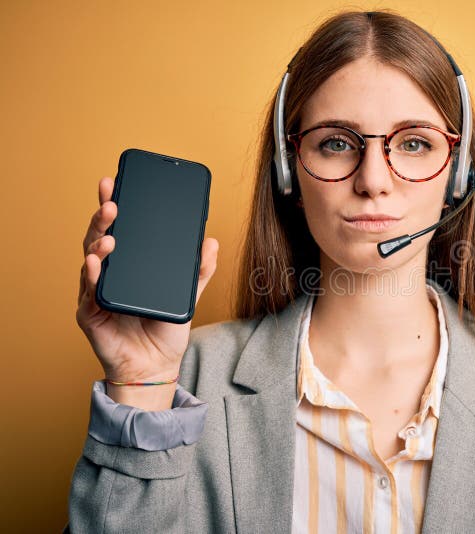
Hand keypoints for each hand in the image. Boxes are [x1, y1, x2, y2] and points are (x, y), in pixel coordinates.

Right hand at [76, 176, 218, 383]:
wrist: (155, 366)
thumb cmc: (164, 329)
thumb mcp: (188, 295)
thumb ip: (199, 270)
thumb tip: (211, 242)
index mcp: (130, 265)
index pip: (121, 228)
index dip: (116, 204)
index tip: (117, 181)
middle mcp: (109, 273)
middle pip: (101, 236)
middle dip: (104, 216)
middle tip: (112, 200)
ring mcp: (96, 290)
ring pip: (91, 259)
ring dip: (98, 242)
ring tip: (110, 232)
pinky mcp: (90, 312)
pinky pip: (89, 291)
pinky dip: (91, 275)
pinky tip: (95, 262)